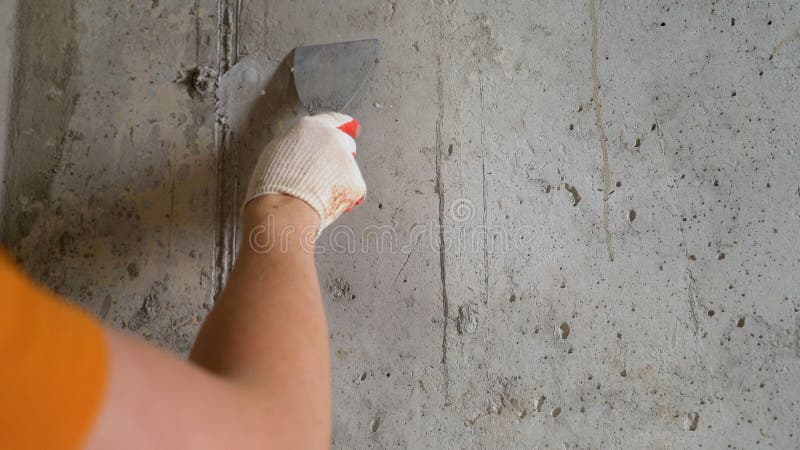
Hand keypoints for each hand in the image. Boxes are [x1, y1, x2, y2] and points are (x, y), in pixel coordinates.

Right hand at [245, 112, 366, 231]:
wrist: (285, 210)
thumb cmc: (274, 184)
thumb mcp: (277, 151)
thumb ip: (298, 144)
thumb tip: (304, 147)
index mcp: (312, 127)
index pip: (334, 120)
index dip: (342, 125)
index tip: (351, 126)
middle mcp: (334, 139)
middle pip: (344, 143)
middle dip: (338, 155)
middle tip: (323, 173)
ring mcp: (348, 161)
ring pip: (347, 168)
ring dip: (338, 178)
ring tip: (317, 193)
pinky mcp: (357, 182)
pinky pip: (353, 189)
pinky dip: (344, 197)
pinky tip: (326, 203)